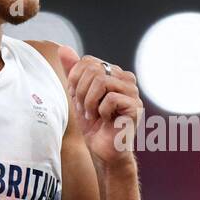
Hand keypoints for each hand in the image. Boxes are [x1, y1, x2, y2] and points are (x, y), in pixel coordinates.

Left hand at [59, 46, 143, 167]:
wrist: (104, 150)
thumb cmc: (94, 124)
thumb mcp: (77, 95)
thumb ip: (73, 72)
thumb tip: (63, 48)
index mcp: (113, 73)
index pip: (88, 62)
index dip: (76, 80)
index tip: (78, 99)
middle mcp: (126, 78)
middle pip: (94, 69)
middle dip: (82, 92)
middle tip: (86, 110)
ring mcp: (133, 92)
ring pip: (102, 81)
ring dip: (90, 102)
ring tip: (94, 114)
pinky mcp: (136, 106)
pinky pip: (111, 98)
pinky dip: (102, 111)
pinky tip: (106, 120)